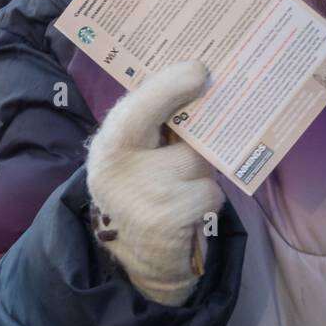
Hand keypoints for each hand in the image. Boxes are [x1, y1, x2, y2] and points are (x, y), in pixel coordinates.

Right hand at [85, 60, 223, 306]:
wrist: (135, 257)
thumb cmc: (140, 187)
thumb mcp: (132, 152)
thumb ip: (151, 120)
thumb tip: (197, 77)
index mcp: (110, 143)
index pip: (140, 106)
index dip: (171, 84)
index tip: (199, 69)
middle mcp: (121, 168)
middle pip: (185, 133)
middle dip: (204, 123)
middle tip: (215, 108)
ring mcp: (147, 196)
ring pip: (201, 163)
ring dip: (202, 171)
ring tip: (184, 182)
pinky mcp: (170, 221)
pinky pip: (210, 192)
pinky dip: (206, 198)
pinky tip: (189, 209)